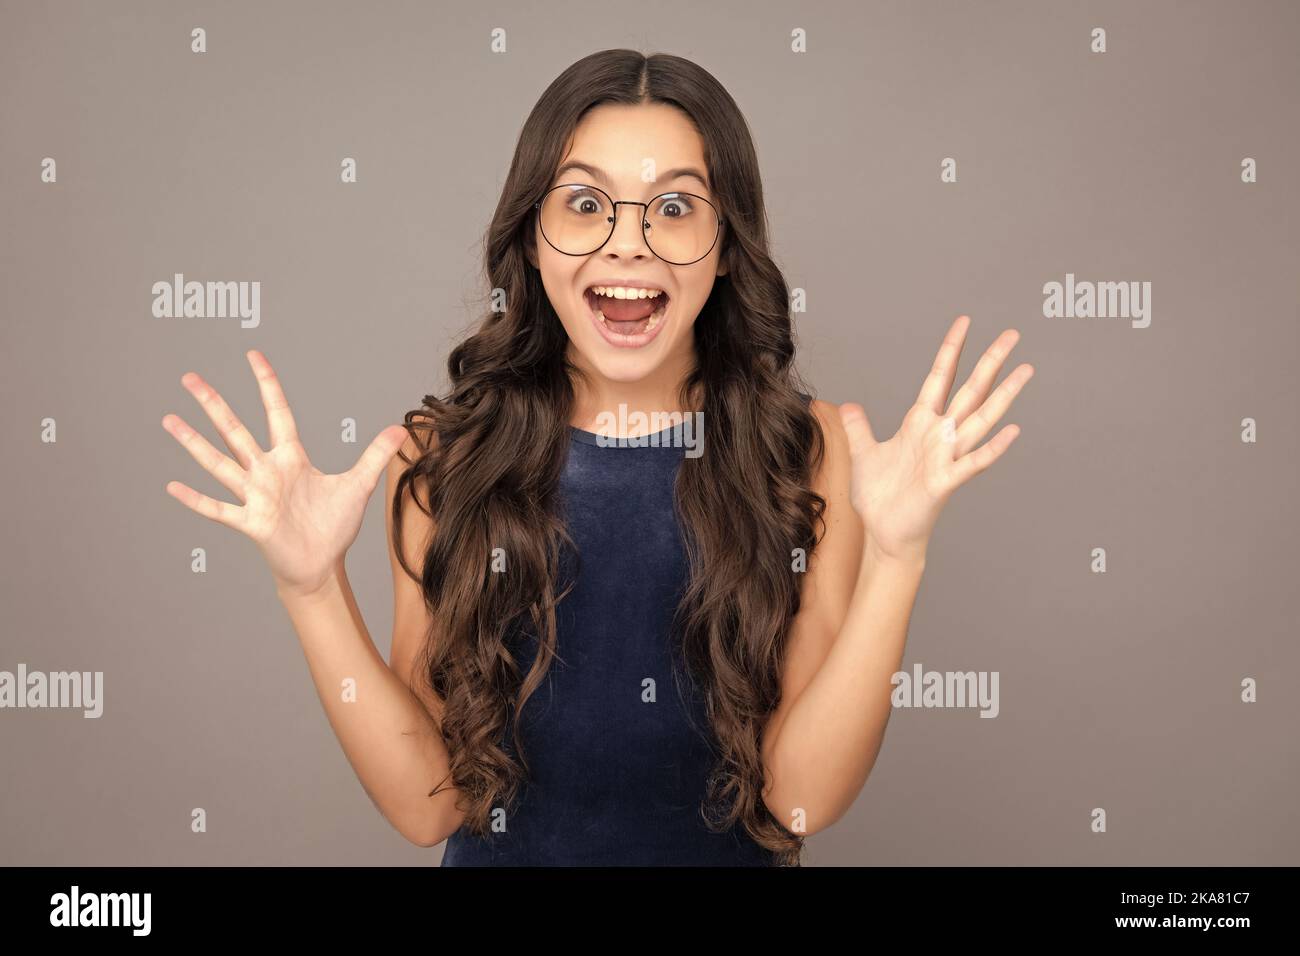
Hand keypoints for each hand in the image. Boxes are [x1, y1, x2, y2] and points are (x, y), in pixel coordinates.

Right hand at [162, 350, 409, 598]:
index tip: (253, 355)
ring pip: (219, 463)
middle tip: (189, 378)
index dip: (267, 384)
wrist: (322, 566)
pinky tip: (172, 487)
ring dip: (194, 443)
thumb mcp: (358, 485)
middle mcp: (267, 472)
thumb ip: (375, 455)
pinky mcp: (252, 523)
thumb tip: (403, 429)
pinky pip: (219, 509)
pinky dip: (196, 500)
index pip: (276, 412)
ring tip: (169, 419)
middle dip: (213, 404)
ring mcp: (255, 496)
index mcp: (291, 459)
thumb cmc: (333, 527)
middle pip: (235, 430)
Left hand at [839, 315, 1032, 562]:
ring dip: (1003, 395)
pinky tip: (1013, 431)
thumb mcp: (864, 453)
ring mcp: (945, 457)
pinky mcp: (945, 482)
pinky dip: (992, 448)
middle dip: (990, 361)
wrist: (884, 533)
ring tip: (1025, 370)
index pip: (939, 378)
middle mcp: (939, 436)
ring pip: (980, 420)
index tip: (964, 322)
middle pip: (970, 390)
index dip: (951, 350)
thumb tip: (848, 406)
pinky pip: (973, 462)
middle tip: (1013, 334)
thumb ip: (860, 428)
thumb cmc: (879, 497)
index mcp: (920, 424)